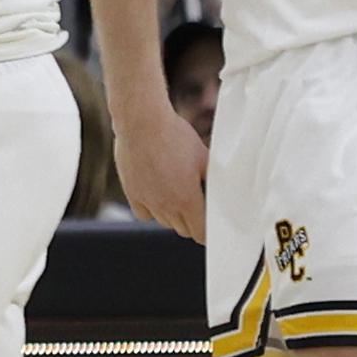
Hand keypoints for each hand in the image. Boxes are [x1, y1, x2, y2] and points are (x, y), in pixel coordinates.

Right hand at [112, 93, 207, 240]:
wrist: (142, 123)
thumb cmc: (174, 136)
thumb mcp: (203, 155)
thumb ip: (213, 178)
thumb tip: (224, 190)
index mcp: (188, 199)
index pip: (200, 234)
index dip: (208, 233)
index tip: (212, 226)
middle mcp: (166, 205)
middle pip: (184, 230)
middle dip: (193, 222)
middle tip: (198, 206)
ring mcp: (147, 201)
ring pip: (164, 223)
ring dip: (174, 216)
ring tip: (178, 196)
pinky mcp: (132, 193)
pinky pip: (144, 214)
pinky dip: (152, 211)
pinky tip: (157, 196)